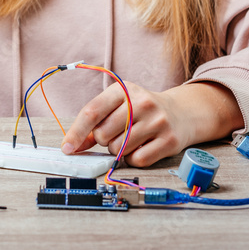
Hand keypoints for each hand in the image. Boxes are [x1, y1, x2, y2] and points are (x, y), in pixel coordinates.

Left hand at [60, 81, 242, 166]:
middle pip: (103, 135)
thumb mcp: (118, 106)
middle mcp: (141, 102)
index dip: (76, 132)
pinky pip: (137, 160)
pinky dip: (134, 159)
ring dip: (118, 150)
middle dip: (103, 141)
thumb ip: (95, 123)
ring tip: (130, 139)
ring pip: (119, 149)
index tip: (67, 148)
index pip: (92, 112)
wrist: (181, 112)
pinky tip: (142, 147)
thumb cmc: (141, 111)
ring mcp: (157, 121)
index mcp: (124, 89)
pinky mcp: (169, 140)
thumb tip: (72, 146)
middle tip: (116, 134)